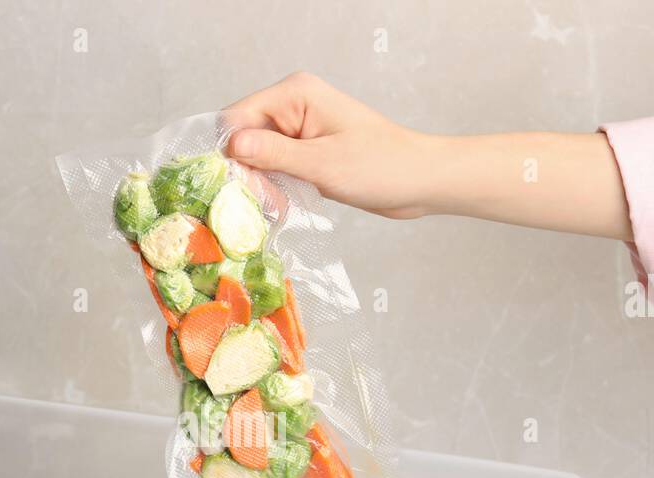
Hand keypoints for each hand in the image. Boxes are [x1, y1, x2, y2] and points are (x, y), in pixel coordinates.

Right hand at [225, 73, 631, 239]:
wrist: (420, 181)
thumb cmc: (382, 167)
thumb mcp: (323, 164)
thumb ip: (274, 154)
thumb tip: (233, 146)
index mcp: (295, 94)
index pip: (237, 117)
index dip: (233, 152)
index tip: (244, 185)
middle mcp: (293, 106)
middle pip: (243, 137)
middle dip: (248, 172)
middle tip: (266, 203)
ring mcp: (299, 129)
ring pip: (256, 156)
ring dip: (262, 184)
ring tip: (279, 207)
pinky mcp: (306, 151)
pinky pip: (274, 167)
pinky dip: (275, 187)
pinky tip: (284, 205)